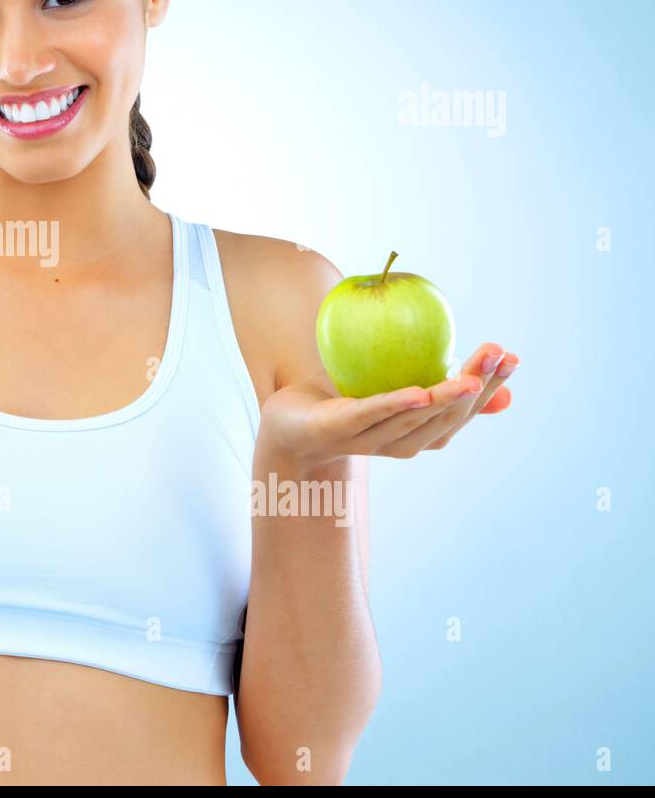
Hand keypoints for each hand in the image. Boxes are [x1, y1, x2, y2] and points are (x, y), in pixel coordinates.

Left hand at [258, 342, 517, 473]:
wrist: (283, 425)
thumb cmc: (340, 404)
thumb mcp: (390, 388)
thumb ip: (432, 384)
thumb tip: (484, 373)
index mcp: (416, 434)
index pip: (461, 414)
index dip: (490, 389)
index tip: (512, 357)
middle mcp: (398, 442)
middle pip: (445, 418)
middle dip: (477, 388)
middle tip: (500, 355)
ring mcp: (368, 439)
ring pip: (414, 420)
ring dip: (446, 398)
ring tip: (472, 378)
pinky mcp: (336, 429)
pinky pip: (369, 415)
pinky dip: (395, 405)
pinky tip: (419, 391)